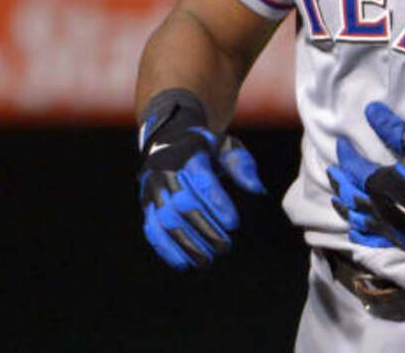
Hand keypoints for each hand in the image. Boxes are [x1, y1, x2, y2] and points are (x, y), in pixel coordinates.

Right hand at [138, 108, 265, 269]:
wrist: (169, 140)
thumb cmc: (207, 148)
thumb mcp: (226, 146)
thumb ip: (241, 166)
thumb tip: (258, 190)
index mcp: (189, 155)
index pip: (203, 181)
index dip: (217, 203)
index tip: (234, 224)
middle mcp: (166, 172)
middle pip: (183, 204)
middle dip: (204, 229)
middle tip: (225, 247)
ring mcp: (153, 190)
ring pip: (165, 220)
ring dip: (186, 244)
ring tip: (207, 261)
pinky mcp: (146, 205)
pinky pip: (152, 229)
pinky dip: (166, 249)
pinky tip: (183, 264)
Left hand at [328, 102, 404, 256]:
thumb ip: (392, 129)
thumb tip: (370, 109)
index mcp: (378, 182)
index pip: (353, 165)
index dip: (345, 153)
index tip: (341, 144)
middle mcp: (375, 205)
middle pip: (347, 193)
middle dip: (337, 181)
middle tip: (332, 172)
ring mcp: (385, 226)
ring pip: (354, 216)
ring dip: (343, 206)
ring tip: (337, 199)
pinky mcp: (396, 239)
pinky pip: (369, 237)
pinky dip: (358, 231)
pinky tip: (356, 230)